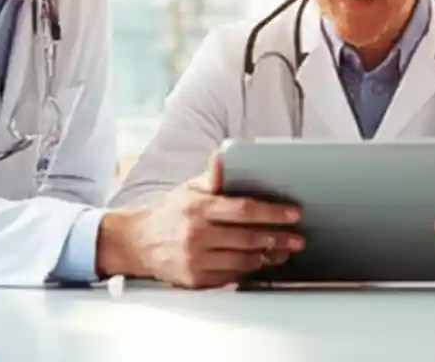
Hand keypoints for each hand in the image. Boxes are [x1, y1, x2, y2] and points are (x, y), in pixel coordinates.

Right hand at [98, 154, 303, 287]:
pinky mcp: (196, 280)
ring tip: (284, 251)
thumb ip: (212, 175)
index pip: (243, 210)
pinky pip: (231, 277)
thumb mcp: (188, 188)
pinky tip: (260, 262)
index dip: (272, 212)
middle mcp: (197, 235)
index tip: (293, 213)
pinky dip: (249, 270)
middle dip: (278, 238)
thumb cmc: (170, 212)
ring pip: (243, 261)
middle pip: (248, 238)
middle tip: (297, 238)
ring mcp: (196, 260)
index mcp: (199, 209)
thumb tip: (223, 155)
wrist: (137, 242)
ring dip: (268, 257)